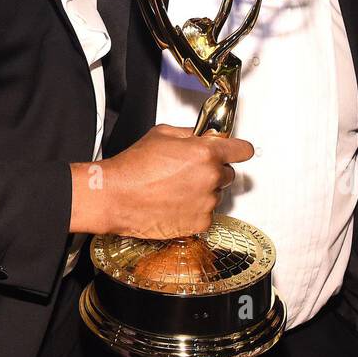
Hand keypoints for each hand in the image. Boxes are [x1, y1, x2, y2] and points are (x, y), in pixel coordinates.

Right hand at [72, 125, 254, 238]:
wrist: (116, 196)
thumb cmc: (133, 167)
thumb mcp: (162, 134)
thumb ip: (190, 134)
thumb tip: (203, 136)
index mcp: (205, 153)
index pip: (242, 150)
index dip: (238, 149)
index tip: (238, 151)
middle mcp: (210, 178)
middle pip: (227, 172)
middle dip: (213, 170)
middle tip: (189, 170)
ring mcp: (206, 203)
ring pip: (216, 194)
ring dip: (203, 190)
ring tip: (176, 188)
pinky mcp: (199, 223)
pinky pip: (206, 212)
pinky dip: (195, 209)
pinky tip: (175, 202)